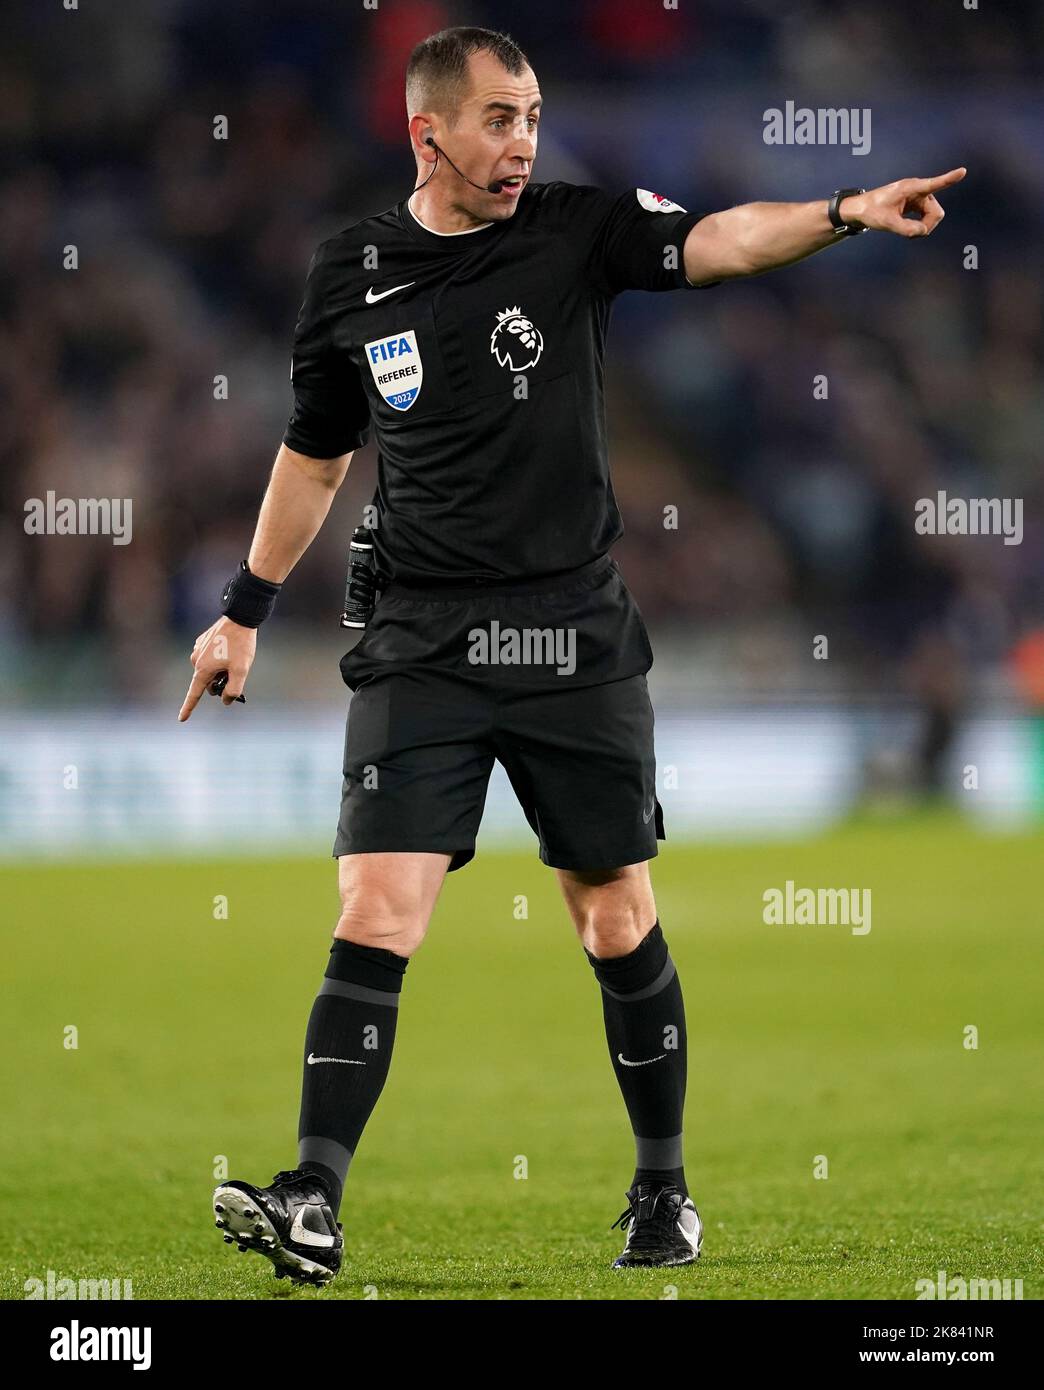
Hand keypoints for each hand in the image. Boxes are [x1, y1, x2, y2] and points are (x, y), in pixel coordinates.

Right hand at [178, 616, 256, 721]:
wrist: (239, 618)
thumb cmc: (240, 645)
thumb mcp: (241, 670)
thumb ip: (234, 689)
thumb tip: (226, 700)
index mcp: (203, 669)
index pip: (194, 694)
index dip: (188, 708)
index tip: (181, 719)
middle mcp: (196, 660)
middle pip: (207, 682)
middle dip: (219, 682)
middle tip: (235, 672)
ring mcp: (198, 649)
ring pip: (209, 669)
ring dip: (220, 669)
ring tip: (234, 657)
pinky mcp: (202, 641)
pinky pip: (209, 656)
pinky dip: (218, 658)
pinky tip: (229, 648)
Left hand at [843, 167, 965, 237]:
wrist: (862, 209)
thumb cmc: (872, 212)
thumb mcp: (887, 223)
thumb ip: (906, 229)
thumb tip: (923, 232)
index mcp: (911, 188)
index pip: (933, 184)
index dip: (949, 179)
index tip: (963, 171)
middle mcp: (918, 190)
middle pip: (936, 212)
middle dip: (928, 226)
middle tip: (911, 235)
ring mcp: (919, 197)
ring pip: (933, 216)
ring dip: (924, 227)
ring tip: (906, 233)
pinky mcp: (916, 204)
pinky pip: (927, 218)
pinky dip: (920, 227)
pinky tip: (908, 230)